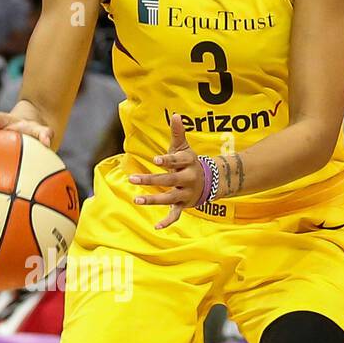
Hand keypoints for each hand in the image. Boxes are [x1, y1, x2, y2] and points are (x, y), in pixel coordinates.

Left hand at [128, 112, 204, 228]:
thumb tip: (175, 115)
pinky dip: (167, 221)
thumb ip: (178, 133)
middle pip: (168, 180)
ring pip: (169, 198)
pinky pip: (176, 215)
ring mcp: (185, 193)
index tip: (156, 159)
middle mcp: (188, 179)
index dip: (167, 161)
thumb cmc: (190, 162)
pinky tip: (156, 227)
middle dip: (151, 180)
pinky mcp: (183, 205)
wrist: (210, 181)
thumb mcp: (184, 148)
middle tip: (133, 178)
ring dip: (153, 199)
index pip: (176, 161)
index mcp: (187, 163)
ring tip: (136, 199)